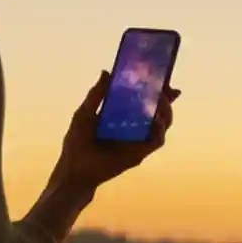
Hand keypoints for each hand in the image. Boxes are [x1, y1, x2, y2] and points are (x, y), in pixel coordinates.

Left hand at [52, 71, 180, 194]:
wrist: (74, 171)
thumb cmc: (77, 143)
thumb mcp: (84, 114)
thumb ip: (96, 94)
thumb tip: (106, 72)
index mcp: (121, 115)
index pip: (143, 99)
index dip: (155, 88)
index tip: (162, 76)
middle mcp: (133, 127)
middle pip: (157, 110)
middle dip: (166, 98)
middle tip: (167, 88)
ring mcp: (138, 140)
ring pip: (162, 124)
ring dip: (166, 111)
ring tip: (162, 100)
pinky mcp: (140, 154)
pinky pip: (157, 140)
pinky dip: (160, 129)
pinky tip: (156, 118)